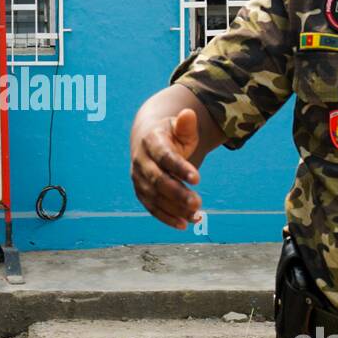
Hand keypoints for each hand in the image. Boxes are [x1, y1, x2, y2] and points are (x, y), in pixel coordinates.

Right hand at [131, 108, 202, 228]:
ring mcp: (139, 178)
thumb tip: (188, 114)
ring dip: (175, 208)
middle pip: (157, 180)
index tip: (198, 179)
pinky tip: (185, 224)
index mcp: (151, 142)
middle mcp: (141, 161)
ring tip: (197, 215)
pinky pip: (152, 208)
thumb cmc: (171, 134)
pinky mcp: (141, 192)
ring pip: (154, 197)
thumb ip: (186, 124)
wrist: (149, 141)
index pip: (164, 156)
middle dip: (177, 193)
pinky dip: (167, 218)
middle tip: (198, 202)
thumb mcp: (180, 127)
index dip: (179, 168)